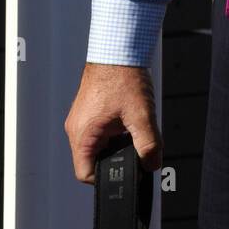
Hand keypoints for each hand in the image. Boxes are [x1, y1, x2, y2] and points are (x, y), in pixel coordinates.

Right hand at [65, 62, 161, 184]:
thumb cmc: (124, 77)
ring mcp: (81, 119)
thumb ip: (148, 144)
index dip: (105, 179)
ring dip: (115, 145)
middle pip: (91, 161)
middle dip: (114, 160)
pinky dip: (112, 133)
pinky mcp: (88, 111)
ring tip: (132, 133)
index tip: (125, 173)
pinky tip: (128, 123)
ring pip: (96, 146)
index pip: (84, 174)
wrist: (118, 49)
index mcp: (82, 134)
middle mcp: (76, 128)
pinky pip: (97, 132)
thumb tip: (152, 165)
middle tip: (134, 152)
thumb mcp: (141, 114)